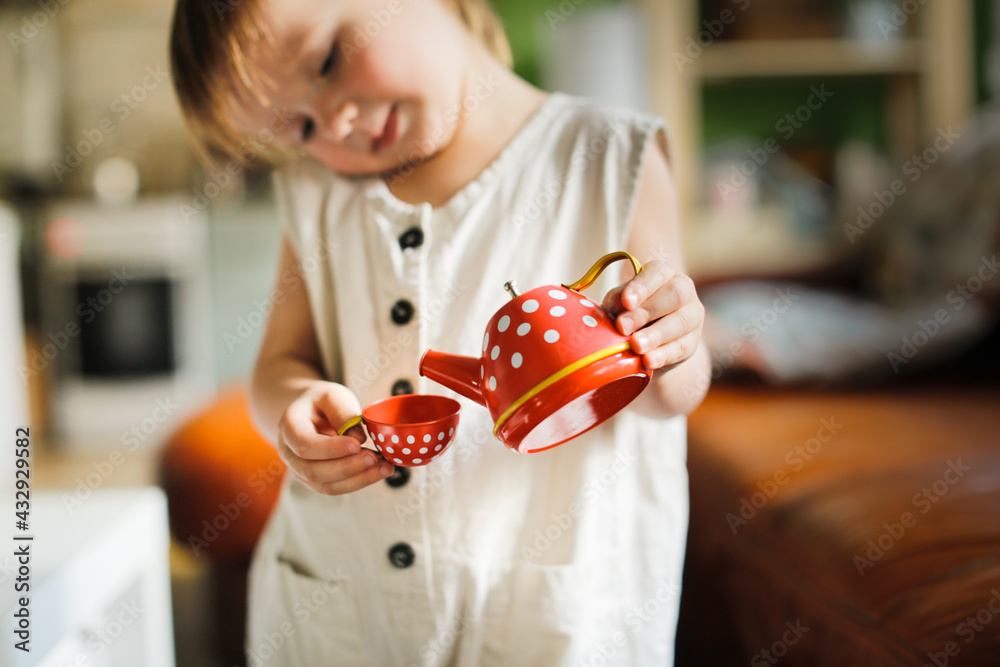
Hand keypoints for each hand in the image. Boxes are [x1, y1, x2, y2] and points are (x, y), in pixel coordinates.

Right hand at [277, 383, 394, 494]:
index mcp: (289, 426)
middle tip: (376, 458)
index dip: (330, 448)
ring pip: (326, 486)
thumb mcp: (332, 395)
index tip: (358, 444)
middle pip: (313, 471)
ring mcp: (300, 471)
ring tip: (385, 467)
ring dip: (358, 479)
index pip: (304, 444)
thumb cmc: (322, 402)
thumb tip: (359, 439)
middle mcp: (288, 453)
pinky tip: (379, 471)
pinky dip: (359, 481)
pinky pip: (336, 488)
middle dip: (347, 467)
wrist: (311, 413)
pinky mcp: (316, 481)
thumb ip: (343, 413)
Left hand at [603, 259, 704, 371]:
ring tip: (636, 346)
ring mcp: (692, 316)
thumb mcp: (619, 303)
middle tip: (623, 326)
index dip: (641, 287)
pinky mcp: (692, 342)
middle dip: (646, 311)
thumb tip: (617, 306)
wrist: (649, 341)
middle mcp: (684, 290)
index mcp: (663, 274)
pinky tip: (648, 361)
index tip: (626, 301)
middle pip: (674, 295)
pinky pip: (681, 348)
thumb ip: (617, 301)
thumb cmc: (630, 313)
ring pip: (680, 322)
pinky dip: (663, 355)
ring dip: (656, 335)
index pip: (657, 273)